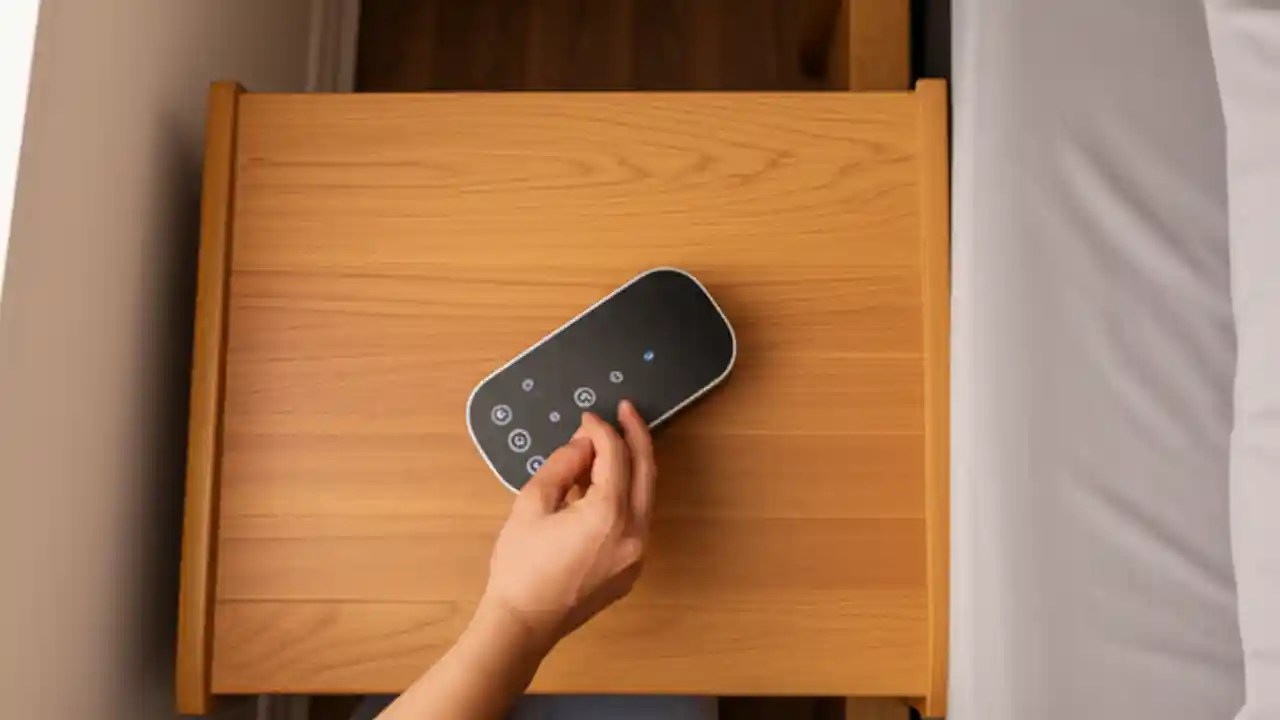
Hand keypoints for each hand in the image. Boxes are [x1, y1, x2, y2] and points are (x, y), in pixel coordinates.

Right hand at [481, 400, 656, 650]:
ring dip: (629, 468)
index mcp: (609, 514)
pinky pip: (634, 521)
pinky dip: (622, 498)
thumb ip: (562, 465)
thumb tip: (584, 444)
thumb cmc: (520, 564)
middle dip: (637, 436)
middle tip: (626, 410)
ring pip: (643, 497)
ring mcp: (638, 555)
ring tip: (605, 448)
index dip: (602, 430)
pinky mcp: (631, 569)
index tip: (587, 417)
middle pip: (646, 471)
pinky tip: (598, 490)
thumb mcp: (532, 503)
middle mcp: (634, 533)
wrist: (523, 623)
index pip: (616, 456)